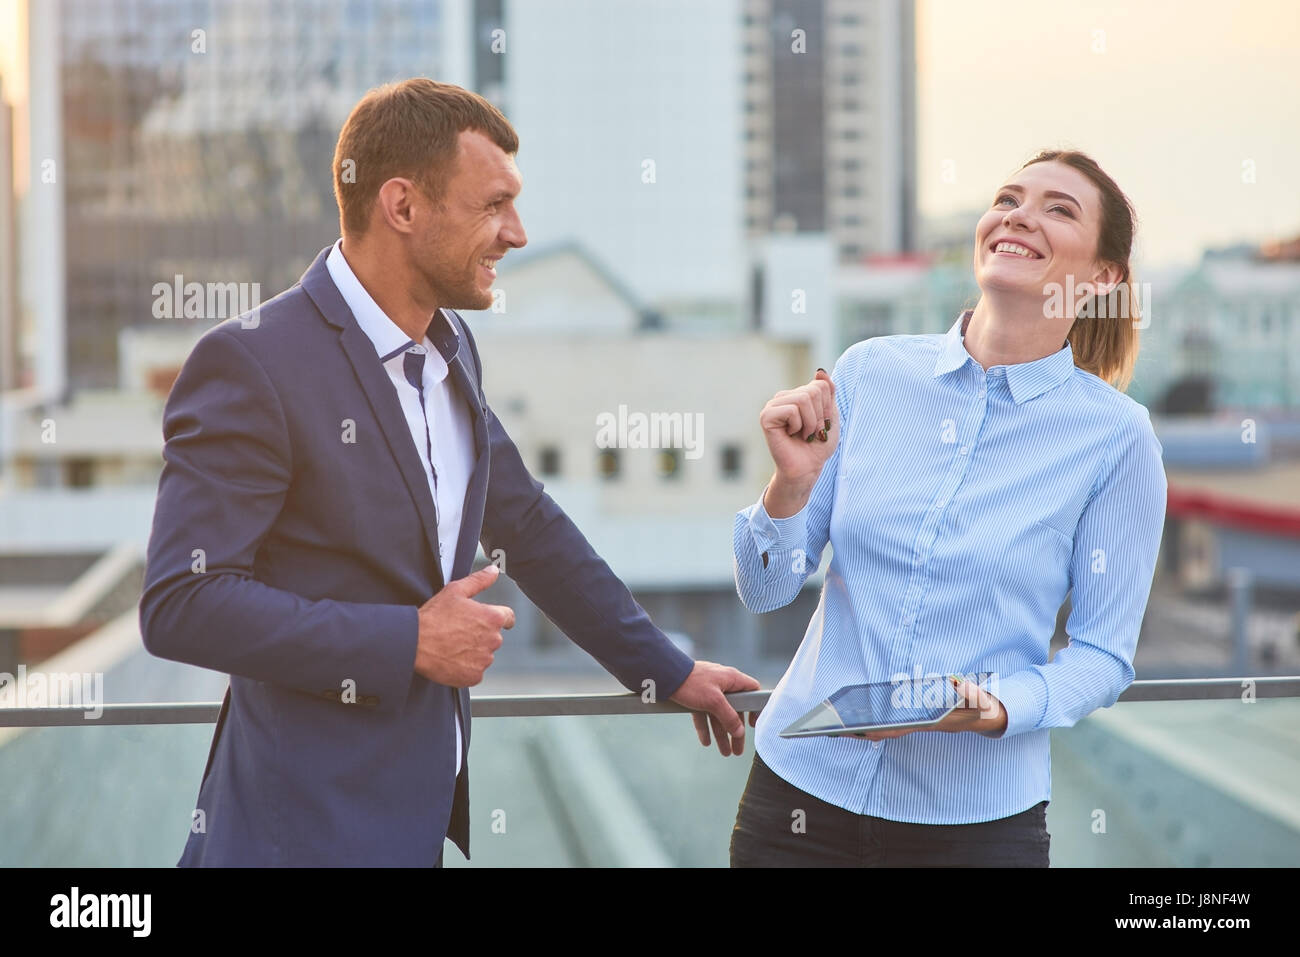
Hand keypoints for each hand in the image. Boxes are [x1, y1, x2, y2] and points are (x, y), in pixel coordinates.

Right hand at [414, 563, 514, 686]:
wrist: (414, 643)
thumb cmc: (434, 616)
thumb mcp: (455, 591)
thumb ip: (479, 581)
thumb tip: (494, 571)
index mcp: (492, 618)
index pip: (508, 618)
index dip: (499, 617)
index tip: (489, 621)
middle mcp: (493, 640)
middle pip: (494, 637)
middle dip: (481, 635)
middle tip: (458, 632)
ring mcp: (484, 660)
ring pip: (484, 655)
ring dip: (473, 652)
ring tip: (452, 646)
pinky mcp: (474, 676)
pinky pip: (475, 671)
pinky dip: (465, 667)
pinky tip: (451, 659)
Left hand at [670, 661, 760, 756]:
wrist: (665, 675)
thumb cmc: (691, 682)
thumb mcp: (714, 701)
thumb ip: (729, 717)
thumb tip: (740, 731)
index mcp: (732, 679)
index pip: (752, 691)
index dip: (755, 707)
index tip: (754, 724)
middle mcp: (723, 684)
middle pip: (734, 711)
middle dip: (736, 732)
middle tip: (737, 750)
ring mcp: (709, 690)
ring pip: (718, 715)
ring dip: (721, 734)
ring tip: (724, 752)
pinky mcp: (696, 696)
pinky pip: (704, 714)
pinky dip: (705, 727)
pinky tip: (705, 741)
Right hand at [759, 369, 837, 517]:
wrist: (807, 469)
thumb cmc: (818, 446)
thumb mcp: (830, 416)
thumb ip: (828, 392)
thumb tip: (820, 371)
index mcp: (797, 395)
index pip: (821, 385)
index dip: (826, 408)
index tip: (820, 425)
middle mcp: (783, 397)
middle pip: (813, 390)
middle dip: (819, 416)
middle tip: (811, 432)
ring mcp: (773, 406)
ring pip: (804, 399)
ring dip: (810, 423)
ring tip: (803, 434)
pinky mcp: (766, 416)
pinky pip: (792, 410)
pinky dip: (798, 425)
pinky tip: (791, 435)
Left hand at [847, 678, 1006, 741]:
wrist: (986, 716)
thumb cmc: (980, 707)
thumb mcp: (980, 700)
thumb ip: (972, 692)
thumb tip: (958, 683)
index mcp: (929, 723)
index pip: (900, 729)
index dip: (878, 730)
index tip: (858, 731)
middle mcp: (919, 725)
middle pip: (885, 731)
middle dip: (861, 732)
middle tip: (834, 730)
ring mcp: (916, 721)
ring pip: (885, 727)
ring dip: (864, 727)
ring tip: (839, 723)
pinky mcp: (915, 716)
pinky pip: (890, 720)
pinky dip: (874, 719)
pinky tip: (859, 714)